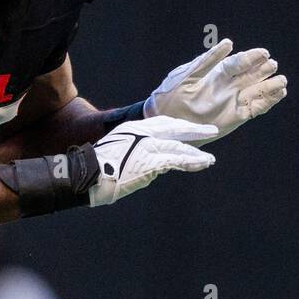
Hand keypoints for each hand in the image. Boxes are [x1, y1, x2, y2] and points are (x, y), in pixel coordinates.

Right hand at [89, 116, 215, 206]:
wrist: (87, 175)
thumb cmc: (96, 169)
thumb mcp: (115, 153)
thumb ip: (135, 155)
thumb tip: (153, 168)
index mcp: (132, 129)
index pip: (161, 123)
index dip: (178, 126)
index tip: (190, 128)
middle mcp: (141, 133)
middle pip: (174, 129)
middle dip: (194, 131)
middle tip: (210, 131)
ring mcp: (147, 146)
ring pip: (178, 147)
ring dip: (196, 154)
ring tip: (209, 159)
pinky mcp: (151, 161)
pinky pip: (177, 161)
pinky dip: (191, 162)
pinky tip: (202, 163)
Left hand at [144, 38, 286, 141]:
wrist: (164, 122)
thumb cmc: (170, 95)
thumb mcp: (186, 75)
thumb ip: (207, 61)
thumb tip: (229, 43)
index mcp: (216, 74)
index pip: (237, 63)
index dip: (250, 58)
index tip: (263, 53)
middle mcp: (228, 86)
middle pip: (250, 75)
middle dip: (262, 70)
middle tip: (273, 65)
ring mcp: (233, 101)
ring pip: (256, 91)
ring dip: (270, 86)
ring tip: (282, 81)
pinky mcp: (236, 117)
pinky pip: (255, 108)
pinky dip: (268, 102)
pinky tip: (279, 94)